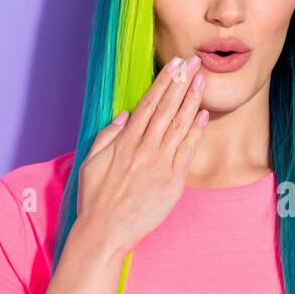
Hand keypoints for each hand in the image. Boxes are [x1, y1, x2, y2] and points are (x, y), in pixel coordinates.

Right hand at [74, 54, 209, 257]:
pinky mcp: (172, 182)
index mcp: (124, 142)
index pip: (147, 104)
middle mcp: (143, 149)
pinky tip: (202, 115)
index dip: (162, 83)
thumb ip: (106, 137)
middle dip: (181, 83)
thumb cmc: (95, 199)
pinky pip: (187, 152)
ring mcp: (159, 165)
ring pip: (178, 126)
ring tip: (202, 80)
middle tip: (193, 62)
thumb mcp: (91, 162)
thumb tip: (123, 116)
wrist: (105, 232)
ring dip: (191, 101)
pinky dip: (195, 132)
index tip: (173, 65)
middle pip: (166, 109)